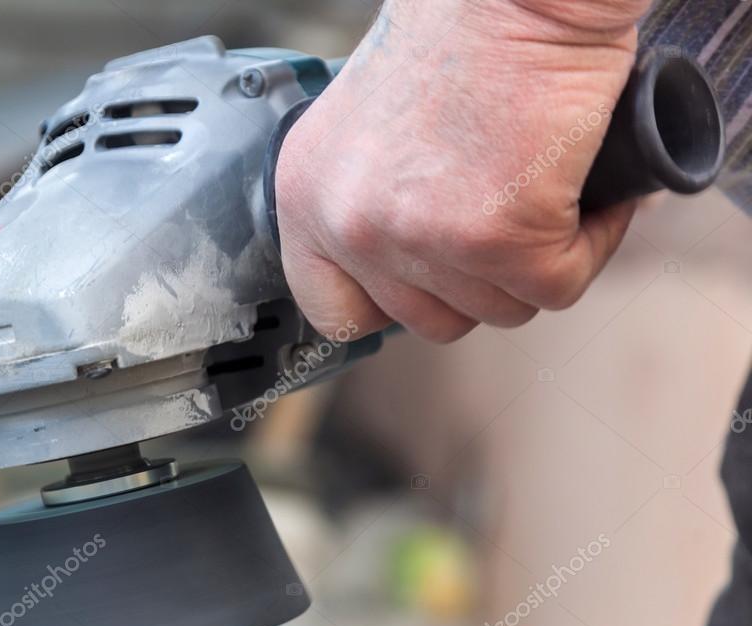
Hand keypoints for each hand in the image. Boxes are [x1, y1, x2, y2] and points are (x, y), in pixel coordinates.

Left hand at [274, 0, 651, 341]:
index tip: (428, 283)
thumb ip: (375, 206)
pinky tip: (585, 198)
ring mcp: (420, 237)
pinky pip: (556, 286)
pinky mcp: (497, 237)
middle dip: (477, 279)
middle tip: (504, 220)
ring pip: (497, 308)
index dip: (392, 304)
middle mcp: (350, 226)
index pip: (334, 309)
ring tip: (545, 194)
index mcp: (308, 199)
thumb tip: (423, 274)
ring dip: (534, 262)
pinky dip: (587, 245)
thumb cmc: (457, 35)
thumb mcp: (371, 133)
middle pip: (428, 319)